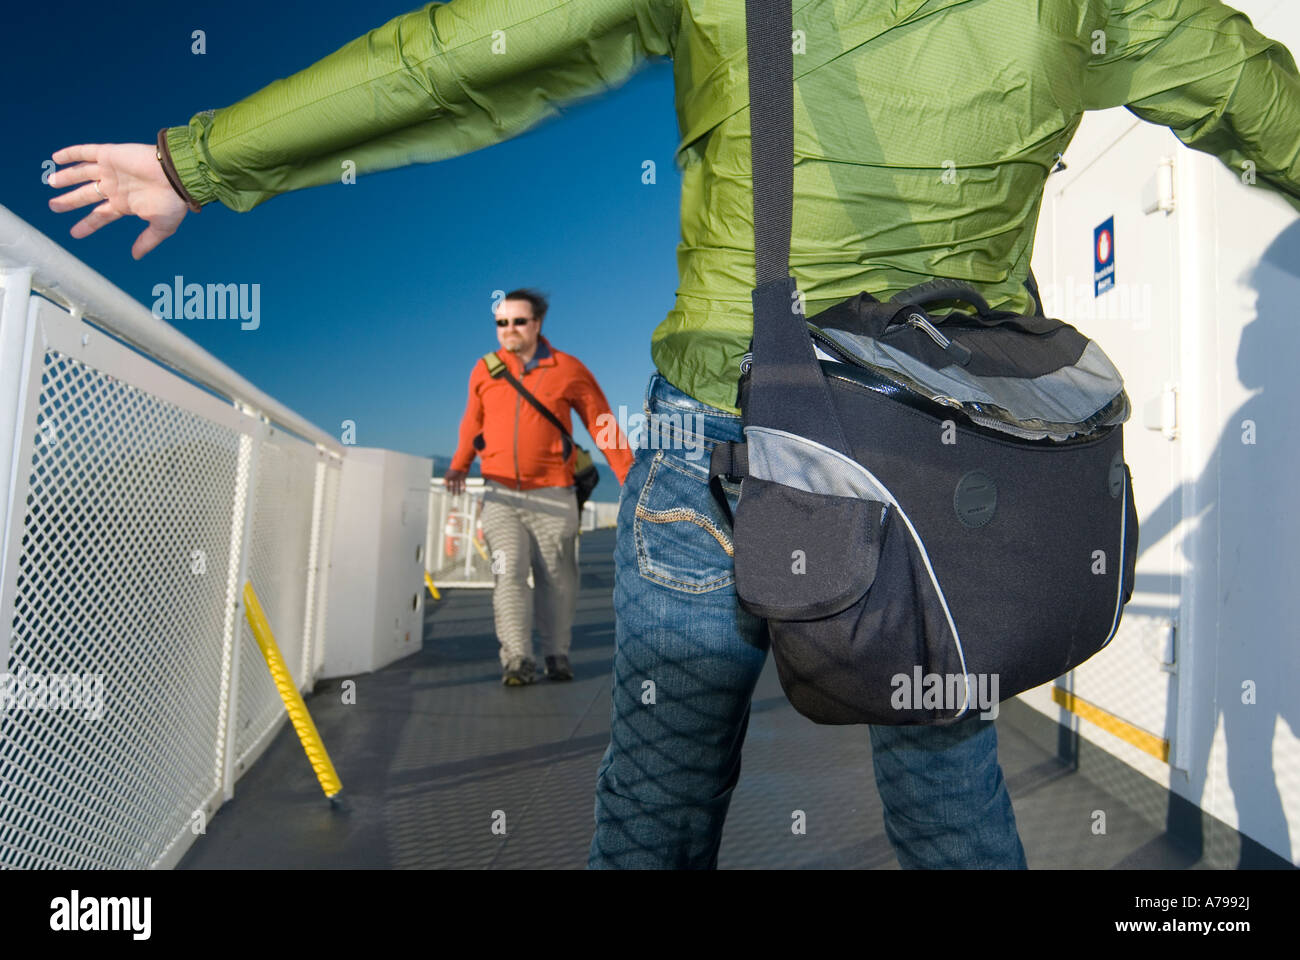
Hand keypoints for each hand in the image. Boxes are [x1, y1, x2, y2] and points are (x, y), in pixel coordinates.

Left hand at [47, 143, 190, 259]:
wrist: (178, 176)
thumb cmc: (173, 202)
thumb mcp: (162, 227)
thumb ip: (147, 241)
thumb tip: (135, 256)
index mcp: (125, 203)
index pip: (101, 215)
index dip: (88, 224)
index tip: (74, 233)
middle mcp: (115, 187)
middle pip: (86, 195)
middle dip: (69, 201)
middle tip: (53, 207)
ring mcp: (110, 170)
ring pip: (82, 173)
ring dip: (66, 177)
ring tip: (50, 182)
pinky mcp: (109, 154)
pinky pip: (85, 152)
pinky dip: (71, 154)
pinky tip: (56, 157)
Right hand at [444, 468, 467, 495]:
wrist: (461, 466)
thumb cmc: (453, 470)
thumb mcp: (448, 476)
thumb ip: (445, 480)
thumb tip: (443, 484)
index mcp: (450, 477)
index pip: (448, 483)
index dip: (448, 487)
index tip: (448, 491)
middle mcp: (454, 478)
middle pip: (453, 485)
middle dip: (454, 490)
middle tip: (454, 495)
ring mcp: (459, 478)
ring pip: (458, 485)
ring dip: (459, 490)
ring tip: (459, 495)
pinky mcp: (463, 477)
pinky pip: (463, 483)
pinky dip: (463, 487)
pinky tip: (463, 491)